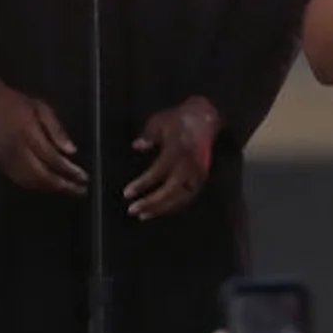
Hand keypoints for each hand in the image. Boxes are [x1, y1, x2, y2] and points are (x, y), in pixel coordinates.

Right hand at [0, 79, 87, 194]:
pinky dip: (35, 186)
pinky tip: (46, 186)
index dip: (70, 170)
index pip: (53, 158)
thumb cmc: (15, 102)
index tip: (84, 177)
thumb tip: (71, 150)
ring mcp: (7, 158)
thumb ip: (56, 129)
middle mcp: (18, 150)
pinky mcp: (0, 162)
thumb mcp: (40, 107)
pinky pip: (19, 180)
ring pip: (31, 181)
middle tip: (80, 190)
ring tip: (68, 190)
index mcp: (29, 134)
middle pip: (43, 175)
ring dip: (51, 188)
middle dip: (63, 185)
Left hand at [125, 98, 218, 219]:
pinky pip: (190, 196)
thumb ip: (148, 135)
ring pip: (182, 197)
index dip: (143, 184)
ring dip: (163, 208)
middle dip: (152, 203)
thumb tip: (137, 146)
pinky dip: (175, 206)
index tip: (127, 193)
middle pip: (171, 190)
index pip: (159, 172)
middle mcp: (190, 165)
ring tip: (144, 215)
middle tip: (133, 211)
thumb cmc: (178, 119)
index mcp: (178, 150)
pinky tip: (161, 210)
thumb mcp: (160, 121)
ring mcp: (198, 172)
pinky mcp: (202, 177)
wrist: (206, 117)